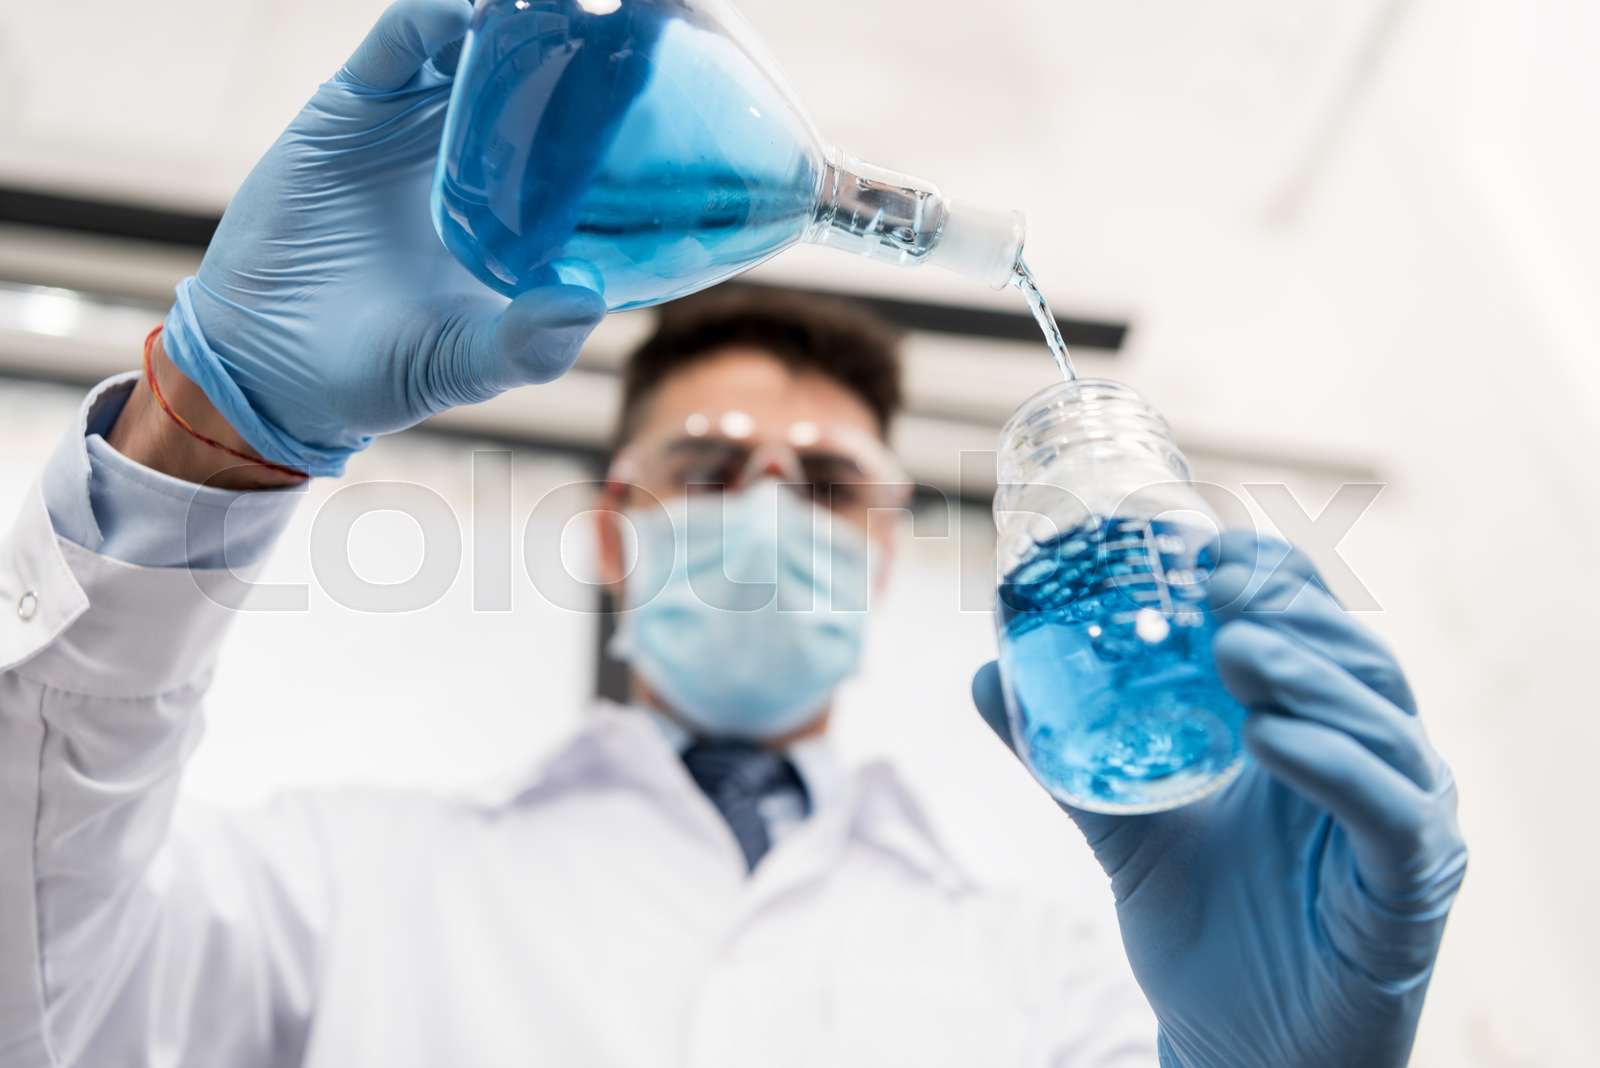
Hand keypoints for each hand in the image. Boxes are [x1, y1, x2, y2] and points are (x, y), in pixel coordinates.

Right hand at [158, 0, 605, 477]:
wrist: (269, 369)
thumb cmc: (382, 372)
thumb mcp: (470, 366)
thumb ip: (530, 344)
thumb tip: (585, 300)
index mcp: (517, 211)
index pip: (578, 144)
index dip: (616, 115)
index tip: (662, 91)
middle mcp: (474, 158)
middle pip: (535, 77)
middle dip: (576, 43)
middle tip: (621, 21)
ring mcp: (415, 125)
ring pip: (473, 44)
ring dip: (511, 17)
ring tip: (558, 6)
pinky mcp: (354, 105)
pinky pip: (399, 43)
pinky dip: (432, 16)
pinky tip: (467, 10)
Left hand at [971, 531, 1466, 1067]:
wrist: (1238, 1043)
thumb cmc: (1205, 923)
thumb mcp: (1123, 826)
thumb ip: (1065, 756)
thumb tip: (985, 675)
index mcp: (1313, 727)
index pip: (1312, 627)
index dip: (1273, 576)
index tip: (1206, 547)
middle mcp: (1371, 758)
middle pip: (1353, 655)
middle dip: (1289, 610)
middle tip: (1216, 588)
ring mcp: (1405, 815)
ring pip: (1376, 719)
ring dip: (1305, 675)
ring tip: (1232, 651)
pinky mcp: (1418, 878)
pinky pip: (1390, 809)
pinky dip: (1333, 765)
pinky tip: (1269, 738)